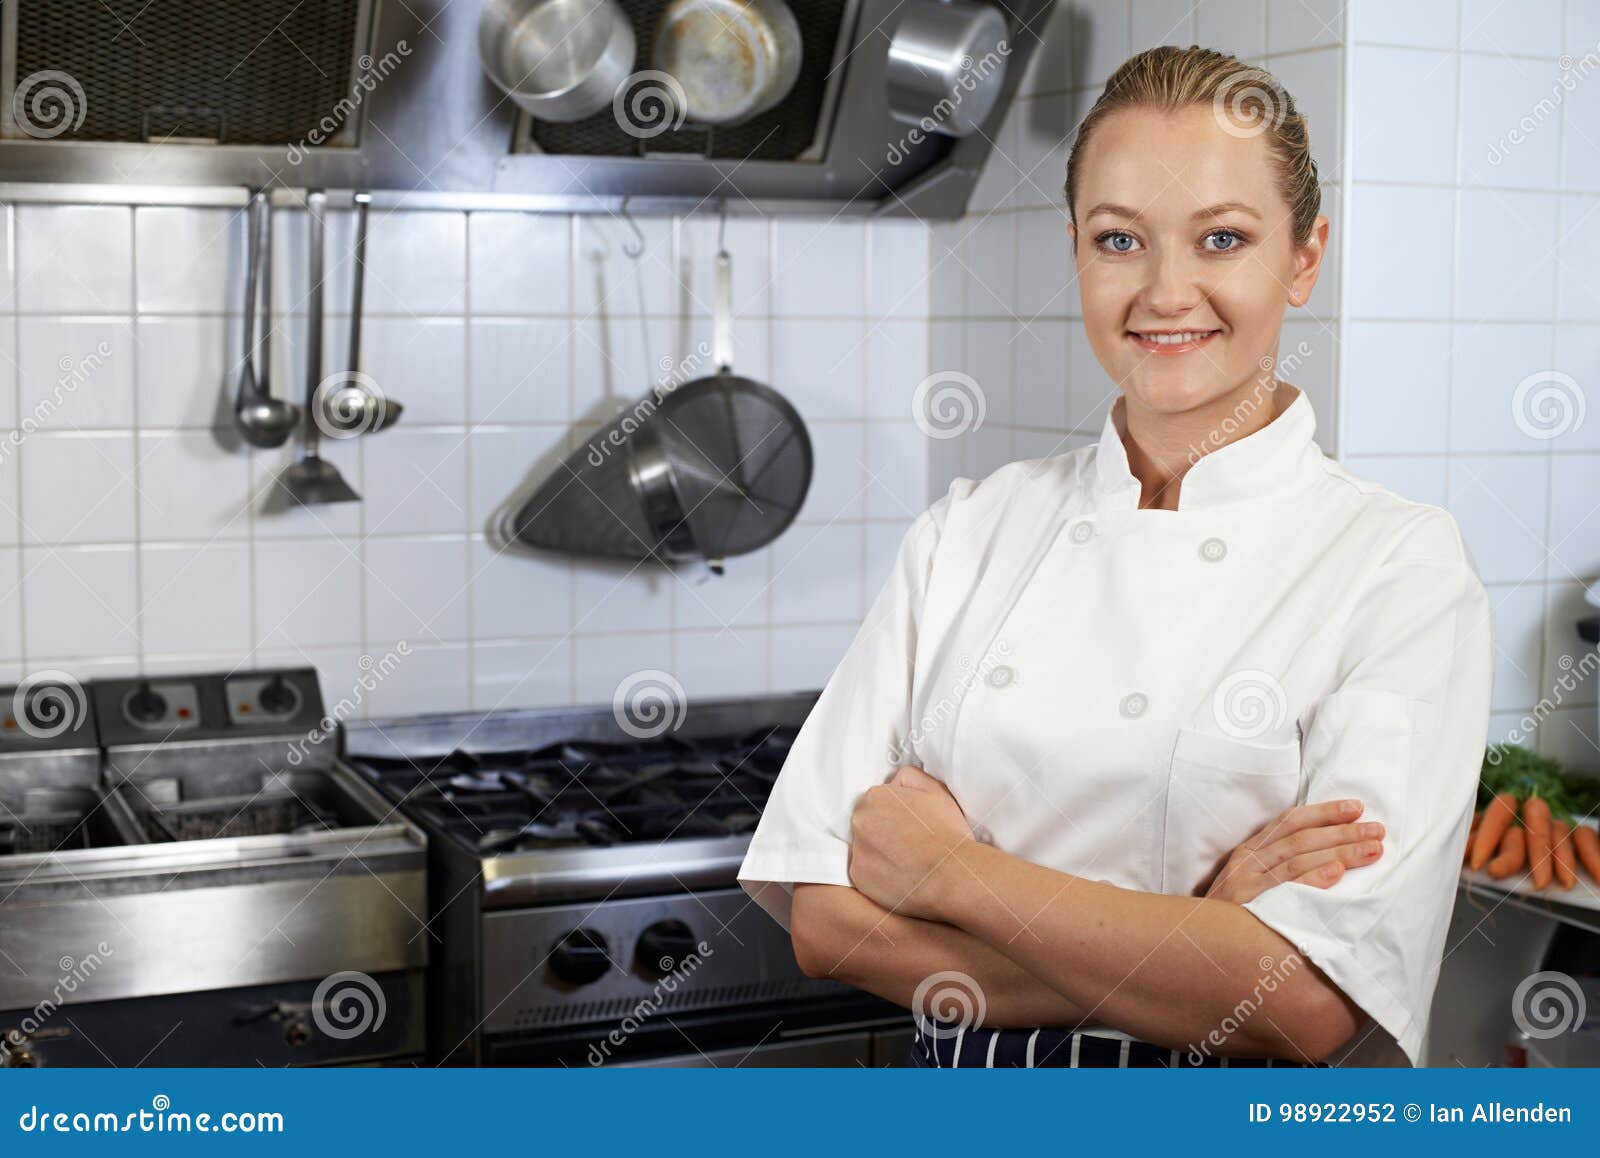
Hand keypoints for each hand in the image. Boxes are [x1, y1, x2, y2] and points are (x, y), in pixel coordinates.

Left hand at [848, 766, 972, 919]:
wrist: (951, 874)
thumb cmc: (947, 834)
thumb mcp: (936, 790)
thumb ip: (910, 777)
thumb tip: (895, 782)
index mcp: (874, 797)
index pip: (877, 801)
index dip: (895, 813)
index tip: (908, 824)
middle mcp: (860, 821)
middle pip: (867, 824)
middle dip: (884, 831)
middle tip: (908, 842)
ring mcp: (857, 850)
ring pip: (865, 848)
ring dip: (880, 853)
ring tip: (906, 860)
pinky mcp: (859, 877)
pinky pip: (865, 873)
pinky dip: (879, 875)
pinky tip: (900, 874)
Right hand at [1201, 798, 1384, 903]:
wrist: (1196, 949)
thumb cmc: (1230, 918)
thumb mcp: (1246, 885)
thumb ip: (1275, 868)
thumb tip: (1325, 857)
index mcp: (1248, 853)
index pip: (1289, 822)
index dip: (1324, 813)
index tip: (1357, 808)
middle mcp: (1247, 863)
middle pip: (1301, 839)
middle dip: (1342, 832)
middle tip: (1377, 830)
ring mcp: (1248, 885)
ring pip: (1298, 858)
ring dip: (1339, 852)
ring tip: (1372, 849)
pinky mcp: (1250, 908)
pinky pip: (1286, 889)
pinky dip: (1312, 879)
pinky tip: (1336, 874)